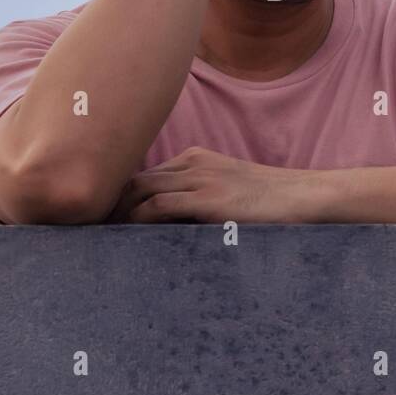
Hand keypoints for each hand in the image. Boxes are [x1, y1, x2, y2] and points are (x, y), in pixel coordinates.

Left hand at [106, 146, 316, 223]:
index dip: (119, 193)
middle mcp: (193, 163)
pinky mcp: (208, 199)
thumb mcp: (229, 190)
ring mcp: (200, 179)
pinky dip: (137, 220)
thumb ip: (199, 198)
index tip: (103, 215)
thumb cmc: (270, 201)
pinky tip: (127, 235)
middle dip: (109, 202)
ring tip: (101, 235)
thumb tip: (168, 223)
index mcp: (196, 158)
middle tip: (91, 227)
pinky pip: (159, 207)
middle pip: (134, 178)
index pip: (144, 173)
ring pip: (140, 191)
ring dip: (117, 213)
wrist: (304, 197)